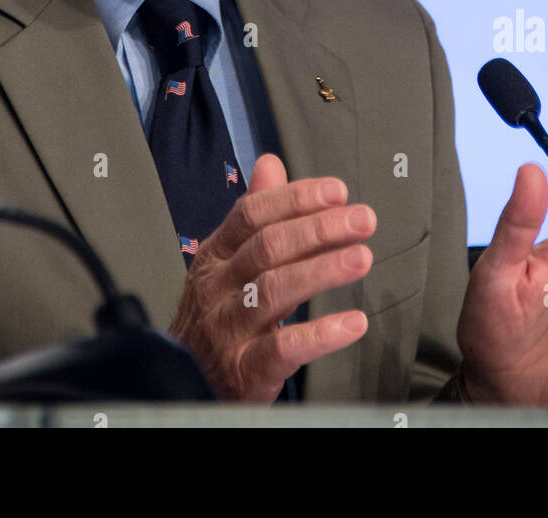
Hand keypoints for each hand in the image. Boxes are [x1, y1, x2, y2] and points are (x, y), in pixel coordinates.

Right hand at [168, 153, 374, 400]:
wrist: (185, 384)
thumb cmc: (217, 315)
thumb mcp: (226, 261)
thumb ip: (253, 213)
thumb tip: (271, 163)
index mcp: (215, 255)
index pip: (252, 213)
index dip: (295, 198)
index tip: (338, 191)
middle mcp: (217, 288)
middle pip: (268, 247)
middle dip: (319, 228)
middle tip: (363, 219)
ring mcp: (228, 329)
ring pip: (275, 290)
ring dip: (322, 270)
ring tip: (362, 258)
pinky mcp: (244, 371)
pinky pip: (284, 348)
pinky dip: (321, 334)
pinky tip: (354, 323)